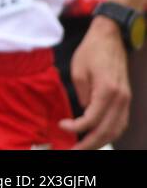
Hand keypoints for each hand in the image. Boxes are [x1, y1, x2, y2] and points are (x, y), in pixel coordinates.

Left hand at [60, 16, 130, 148]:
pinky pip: (121, 122)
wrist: (110, 37)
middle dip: (89, 143)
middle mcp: (120, 98)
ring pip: (116, 129)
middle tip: (73, 150)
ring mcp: (126, 99)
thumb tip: (83, 111)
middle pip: (107, 130)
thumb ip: (81, 94)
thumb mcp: (78, 70)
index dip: (76, 128)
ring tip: (84, 147)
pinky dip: (110, 132)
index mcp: (107, 90)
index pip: (92, 119)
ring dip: (101, 141)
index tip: (62, 126)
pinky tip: (98, 136)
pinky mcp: (126, 98)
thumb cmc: (91, 51)